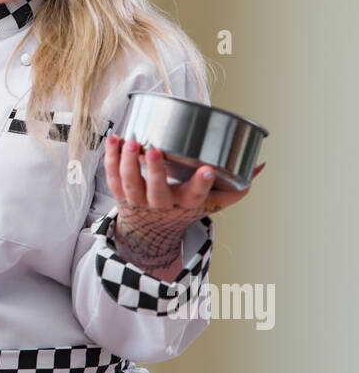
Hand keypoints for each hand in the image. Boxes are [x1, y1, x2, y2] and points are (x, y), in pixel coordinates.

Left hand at [104, 134, 264, 271]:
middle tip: (155, 149)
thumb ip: (234, 186)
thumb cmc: (184, 209)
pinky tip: (114, 139)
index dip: (202, 184)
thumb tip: (260, 164)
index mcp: (186, 204)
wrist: (151, 233)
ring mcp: (137, 200)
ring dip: (128, 161)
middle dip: (155, 170)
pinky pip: (112, 176)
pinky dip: (111, 157)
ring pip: (130, 182)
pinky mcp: (120, 193)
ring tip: (131, 139)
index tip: (208, 169)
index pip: (196, 195)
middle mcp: (161, 204)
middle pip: (156, 190)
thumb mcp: (211, 202)